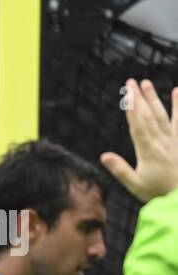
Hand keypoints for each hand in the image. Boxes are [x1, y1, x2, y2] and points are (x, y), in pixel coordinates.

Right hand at [100, 78, 177, 202]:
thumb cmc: (156, 192)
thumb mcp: (134, 185)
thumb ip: (120, 170)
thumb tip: (103, 156)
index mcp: (148, 151)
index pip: (138, 125)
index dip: (132, 108)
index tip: (127, 94)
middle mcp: (160, 142)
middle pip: (148, 116)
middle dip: (139, 98)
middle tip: (131, 82)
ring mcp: (172, 139)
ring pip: (162, 115)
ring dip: (154, 98)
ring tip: (146, 83)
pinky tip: (177, 91)